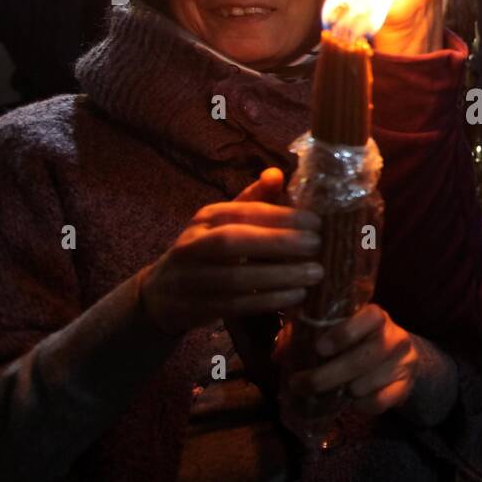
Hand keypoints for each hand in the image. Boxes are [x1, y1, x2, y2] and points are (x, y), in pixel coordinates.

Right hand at [138, 168, 322, 335]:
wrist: (163, 292)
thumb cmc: (207, 249)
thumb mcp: (224, 221)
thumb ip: (253, 200)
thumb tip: (278, 174)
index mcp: (207, 217)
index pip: (244, 212)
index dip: (282, 216)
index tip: (317, 222)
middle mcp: (193, 244)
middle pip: (234, 241)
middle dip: (280, 242)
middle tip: (317, 246)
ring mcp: (192, 278)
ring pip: (235, 277)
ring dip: (279, 276)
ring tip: (314, 274)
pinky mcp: (197, 307)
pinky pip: (235, 305)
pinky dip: (268, 300)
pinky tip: (296, 296)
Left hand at [287, 303, 420, 415]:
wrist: (401, 360)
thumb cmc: (359, 343)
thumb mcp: (337, 332)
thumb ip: (306, 336)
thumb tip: (278, 354)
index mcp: (376, 317)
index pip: (370, 317)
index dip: (345, 332)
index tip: (320, 347)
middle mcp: (393, 337)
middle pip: (362, 359)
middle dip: (327, 375)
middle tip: (301, 384)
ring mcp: (403, 363)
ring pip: (366, 384)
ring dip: (344, 390)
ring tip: (335, 388)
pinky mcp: (405, 387)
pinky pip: (378, 403)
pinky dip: (360, 406)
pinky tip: (353, 401)